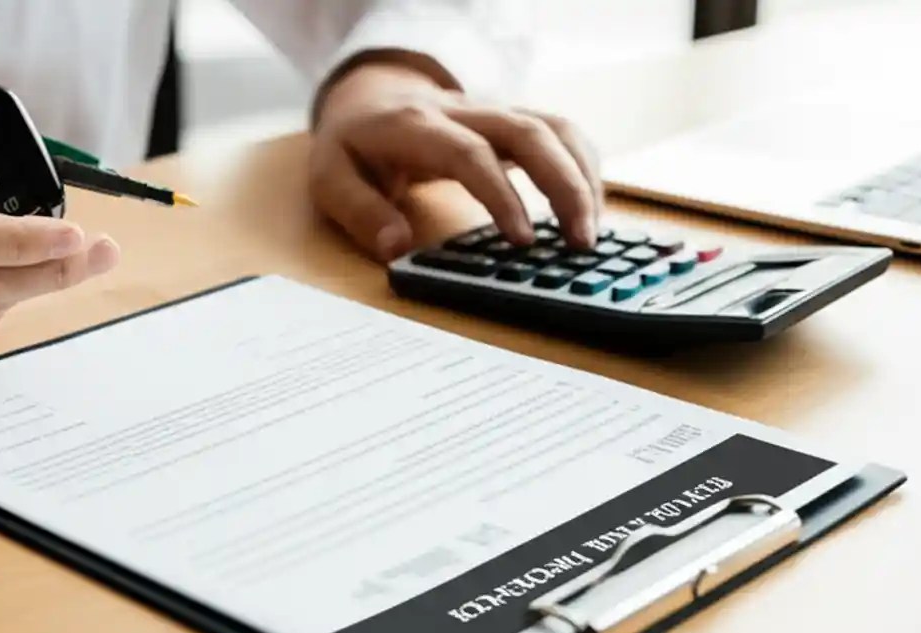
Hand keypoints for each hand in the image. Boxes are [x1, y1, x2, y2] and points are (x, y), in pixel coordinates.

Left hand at [310, 60, 602, 260]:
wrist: (368, 97)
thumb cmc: (352, 145)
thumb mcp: (329, 179)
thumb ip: (359, 212)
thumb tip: (395, 247)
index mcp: (414, 126)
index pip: (470, 153)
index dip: (502, 194)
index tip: (523, 241)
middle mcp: (462, 112)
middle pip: (529, 132)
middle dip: (564, 185)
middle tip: (580, 242)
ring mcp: (491, 112)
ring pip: (554, 127)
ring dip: (583, 176)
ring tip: (591, 232)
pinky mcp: (510, 122)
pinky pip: (559, 132)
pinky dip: (583, 165)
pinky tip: (589, 205)